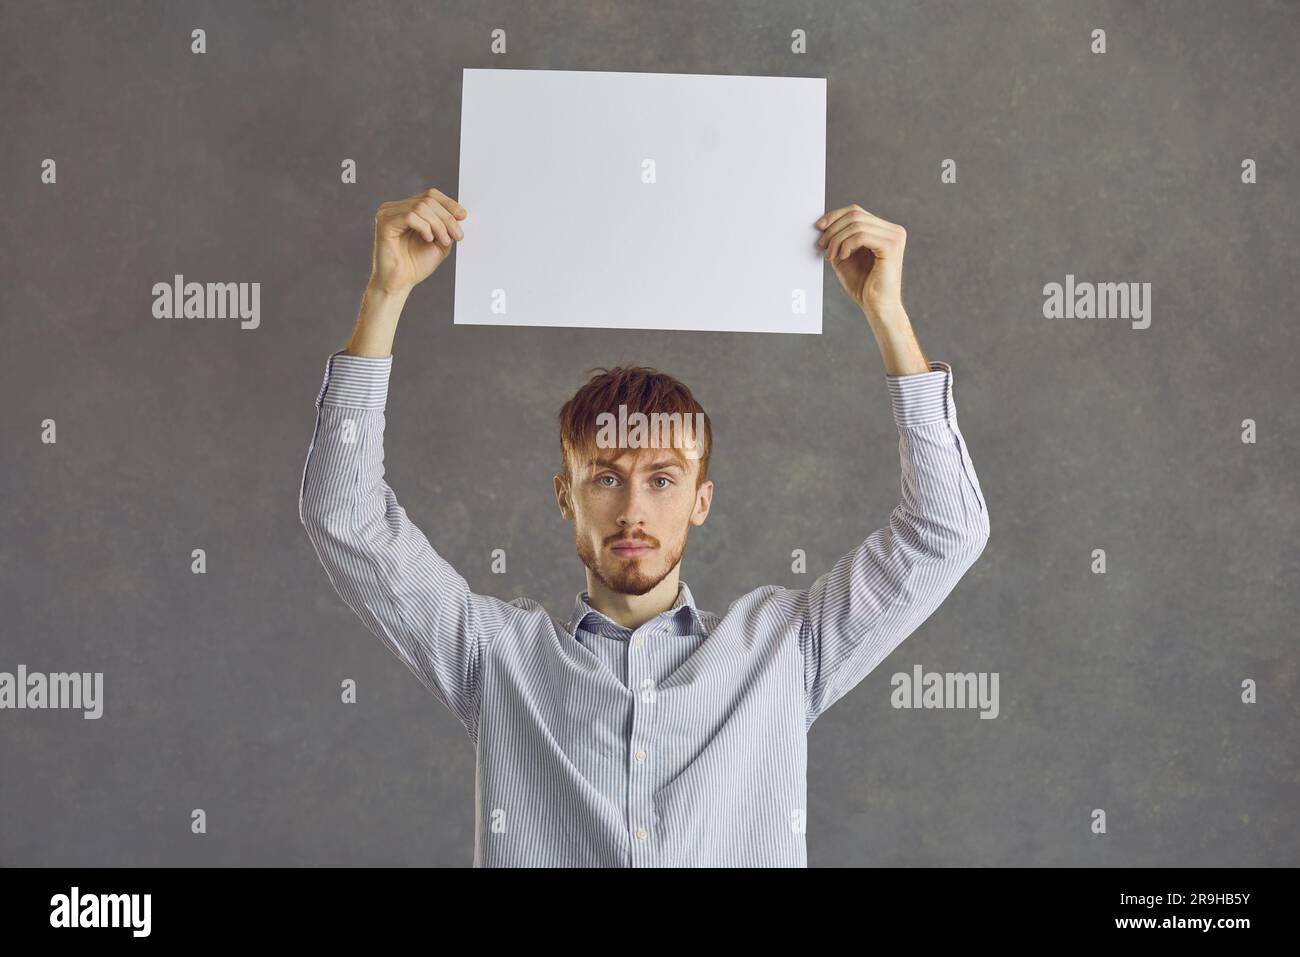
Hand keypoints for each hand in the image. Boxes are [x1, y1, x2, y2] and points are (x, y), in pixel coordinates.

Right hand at [370, 188, 467, 294]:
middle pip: (428, 200)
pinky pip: (410, 216)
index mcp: (407, 209)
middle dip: (447, 218)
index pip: (430, 195)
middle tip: (457, 235)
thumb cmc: (415, 266)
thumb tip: (461, 213)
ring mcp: (387, 214)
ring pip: (421, 207)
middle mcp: (395, 208)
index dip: (449, 204)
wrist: (399, 284)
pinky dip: (424, 227)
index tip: (463, 217)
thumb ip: (447, 227)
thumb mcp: (439, 243)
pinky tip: (427, 240)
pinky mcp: (384, 223)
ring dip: (438, 225)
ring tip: (443, 241)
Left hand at [815, 205, 905, 321]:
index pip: (856, 212)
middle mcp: (893, 230)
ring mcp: (895, 237)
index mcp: (884, 230)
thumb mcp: (845, 257)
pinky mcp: (891, 246)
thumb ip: (838, 240)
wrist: (876, 307)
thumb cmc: (862, 285)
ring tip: (830, 256)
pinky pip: (861, 235)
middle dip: (833, 229)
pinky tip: (843, 257)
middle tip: (821, 246)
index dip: (834, 216)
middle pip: (855, 214)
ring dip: (837, 240)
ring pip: (856, 224)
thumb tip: (822, 223)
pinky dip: (846, 245)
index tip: (818, 228)